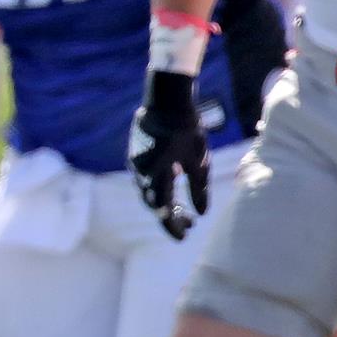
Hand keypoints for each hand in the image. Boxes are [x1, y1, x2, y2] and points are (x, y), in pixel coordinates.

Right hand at [129, 70, 208, 239]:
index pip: (164, 210)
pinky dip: (159, 190)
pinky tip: (173, 190)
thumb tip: (201, 212)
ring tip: (184, 211)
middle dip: (171, 217)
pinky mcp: (136, 155)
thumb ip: (199, 188)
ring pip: (149, 192)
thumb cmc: (187, 129)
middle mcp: (142, 172)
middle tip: (189, 225)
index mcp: (158, 175)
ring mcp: (136, 163)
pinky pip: (145, 180)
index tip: (184, 237)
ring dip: (165, 204)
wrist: (166, 100)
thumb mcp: (198, 161)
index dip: (173, 226)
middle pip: (154, 204)